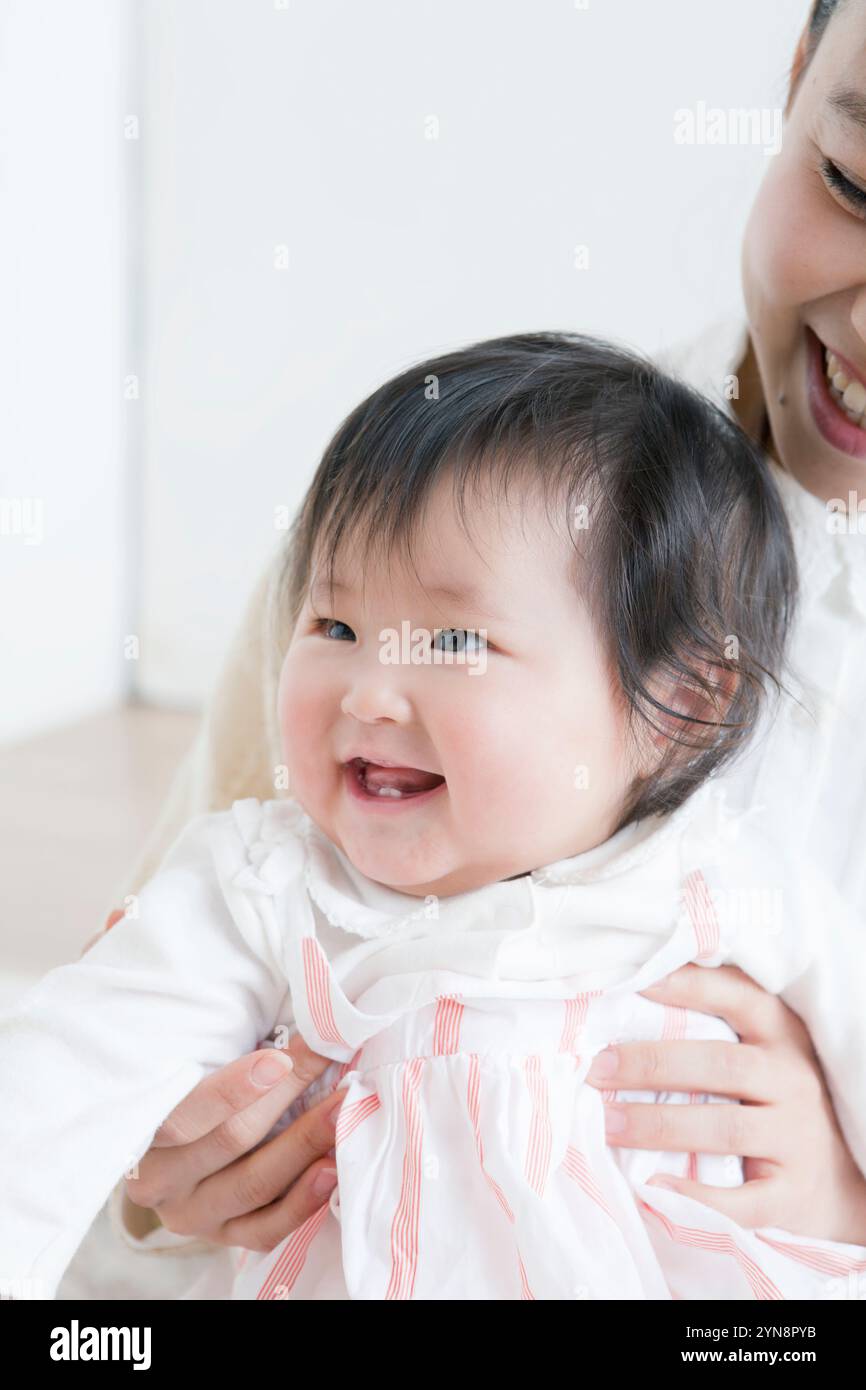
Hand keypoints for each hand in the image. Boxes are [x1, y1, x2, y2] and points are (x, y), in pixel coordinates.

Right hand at [84, 907, 345, 1252]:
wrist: (148, 1138)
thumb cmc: (158, 1061)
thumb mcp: (141, 1019)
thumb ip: (131, 973)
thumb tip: (118, 913)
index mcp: (135, 1126)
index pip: (181, 1115)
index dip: (230, 1091)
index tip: (280, 1057)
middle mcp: (157, 1177)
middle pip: (230, 1143)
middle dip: (288, 1099)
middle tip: (334, 1060)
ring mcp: (192, 1209)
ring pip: (253, 1186)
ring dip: (306, 1145)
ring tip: (347, 1105)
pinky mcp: (223, 1232)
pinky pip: (264, 1227)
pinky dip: (301, 1202)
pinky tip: (333, 1166)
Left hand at [585, 963, 865, 1245]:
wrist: (839, 1180)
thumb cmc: (775, 1104)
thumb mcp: (761, 1056)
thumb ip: (713, 1029)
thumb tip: (625, 1003)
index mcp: (782, 1036)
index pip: (737, 997)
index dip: (685, 986)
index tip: (632, 981)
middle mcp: (794, 1080)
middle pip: (720, 1064)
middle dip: (651, 1064)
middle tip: (598, 1070)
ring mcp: (797, 1138)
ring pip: (725, 1127)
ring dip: (658, 1124)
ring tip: (607, 1122)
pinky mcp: (792, 1194)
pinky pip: (740, 1200)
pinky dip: (695, 1195)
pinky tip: (651, 1187)